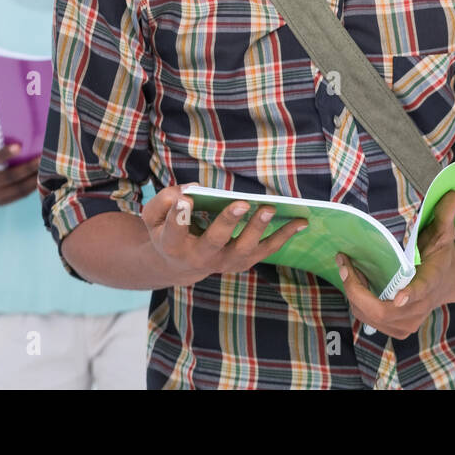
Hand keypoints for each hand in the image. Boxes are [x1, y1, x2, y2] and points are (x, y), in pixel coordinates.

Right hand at [0, 143, 38, 204]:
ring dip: (34, 179)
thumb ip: (2, 148)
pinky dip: (33, 187)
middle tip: (42, 159)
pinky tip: (43, 178)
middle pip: (9, 177)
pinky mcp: (0, 203)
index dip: (4, 154)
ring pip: (18, 189)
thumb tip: (26, 140)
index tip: (19, 146)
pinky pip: (20, 195)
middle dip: (28, 168)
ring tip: (48, 169)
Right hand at [141, 184, 307, 287]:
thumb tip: (191, 190)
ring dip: (259, 228)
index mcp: (172, 245)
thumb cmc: (167, 230)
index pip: (174, 230)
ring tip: (269, 207)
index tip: (186, 199)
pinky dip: (284, 236)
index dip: (179, 216)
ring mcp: (224, 262)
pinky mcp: (244, 261)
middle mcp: (200, 258)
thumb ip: (164, 202)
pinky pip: (266, 250)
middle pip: (214, 241)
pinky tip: (301, 221)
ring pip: (244, 248)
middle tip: (240, 203)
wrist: (179, 264)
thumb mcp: (153, 216)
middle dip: (228, 222)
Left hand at [336, 190, 454, 339]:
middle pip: (382, 309)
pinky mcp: (398, 328)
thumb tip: (452, 193)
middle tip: (344, 265)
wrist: (448, 282)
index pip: (422, 289)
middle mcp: (420, 307)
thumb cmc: (441, 254)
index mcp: (432, 280)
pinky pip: (368, 319)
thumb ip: (444, 214)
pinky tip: (355, 282)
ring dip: (353, 293)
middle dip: (357, 290)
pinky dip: (357, 301)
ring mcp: (408, 321)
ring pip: (370, 315)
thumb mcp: (444, 232)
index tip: (399, 297)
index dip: (410, 295)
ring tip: (347, 268)